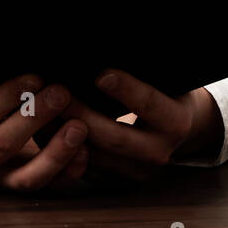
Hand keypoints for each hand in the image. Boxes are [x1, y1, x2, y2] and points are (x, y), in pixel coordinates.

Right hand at [0, 75, 89, 192]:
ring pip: (29, 177)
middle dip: (35, 117)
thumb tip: (11, 49)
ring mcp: (0, 182)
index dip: (6, 98)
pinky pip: (50, 187)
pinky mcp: (25, 190)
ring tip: (80, 125)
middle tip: (62, 93)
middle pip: (4, 145)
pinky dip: (69, 170)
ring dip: (57, 150)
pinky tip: (85, 151)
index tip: (34, 78)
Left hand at [55, 70, 222, 187]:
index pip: (150, 104)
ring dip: (67, 135)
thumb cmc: (169, 92)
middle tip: (59, 95)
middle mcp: (160, 151)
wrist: (181, 127)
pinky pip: (87, 167)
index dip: (126, 89)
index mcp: (176, 122)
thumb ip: (147, 70)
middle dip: (83, 116)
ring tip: (45, 111)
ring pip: (96, 156)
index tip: (101, 74)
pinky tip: (48, 130)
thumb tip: (116, 46)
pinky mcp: (118, 181)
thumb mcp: (168, 79)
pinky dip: (65, 148)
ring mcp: (138, 171)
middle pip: (115, 137)